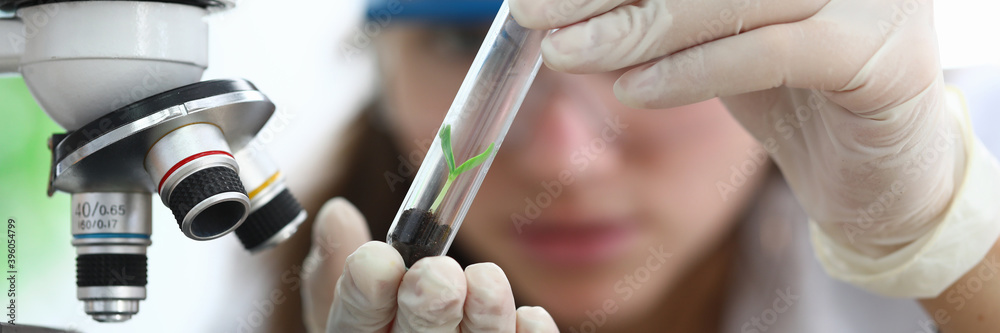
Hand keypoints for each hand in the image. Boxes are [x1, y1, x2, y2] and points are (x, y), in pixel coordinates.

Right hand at [300, 197, 558, 332]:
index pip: (353, 325)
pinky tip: (531, 316)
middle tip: (439, 275)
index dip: (364, 294)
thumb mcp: (352, 307)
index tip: (377, 259)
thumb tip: (338, 212)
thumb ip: (338, 268)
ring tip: (486, 279)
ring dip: (484, 316)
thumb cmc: (386, 330)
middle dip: (427, 309)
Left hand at [510, 0, 962, 259]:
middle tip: (534, 14)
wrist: (874, 170)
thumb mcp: (710, 29)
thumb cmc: (788, 85)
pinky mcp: (887, 55)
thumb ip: (655, 2)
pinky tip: (635, 88)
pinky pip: (771, 52)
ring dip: (636, 27)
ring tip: (569, 52)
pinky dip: (691, 69)